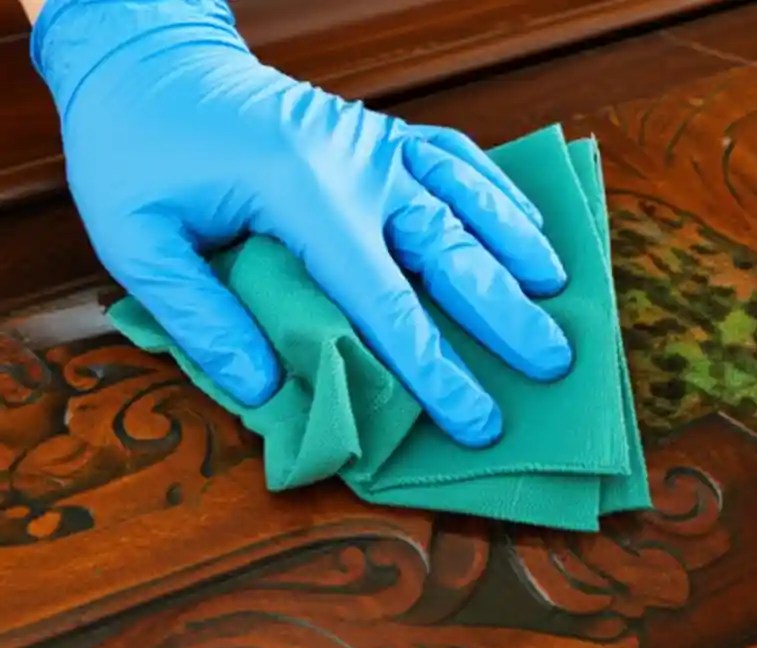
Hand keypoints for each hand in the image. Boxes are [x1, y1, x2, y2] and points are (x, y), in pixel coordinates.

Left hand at [33, 0, 572, 446]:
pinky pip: (453, 155)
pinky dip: (496, 188)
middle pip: (450, 247)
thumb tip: (266, 388)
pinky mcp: (378, 130)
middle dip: (504, 313)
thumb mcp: (137, 239)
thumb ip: (201, 316)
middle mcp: (356, 163)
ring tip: (560, 291)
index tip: (477, 420)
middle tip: (554, 363)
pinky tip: (526, 219)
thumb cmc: (137, 150)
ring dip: (518, 243)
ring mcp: (374, 140)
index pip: (384, 302)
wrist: (149, 59)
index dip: (435, 370)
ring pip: (467, 195)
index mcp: (301, 195)